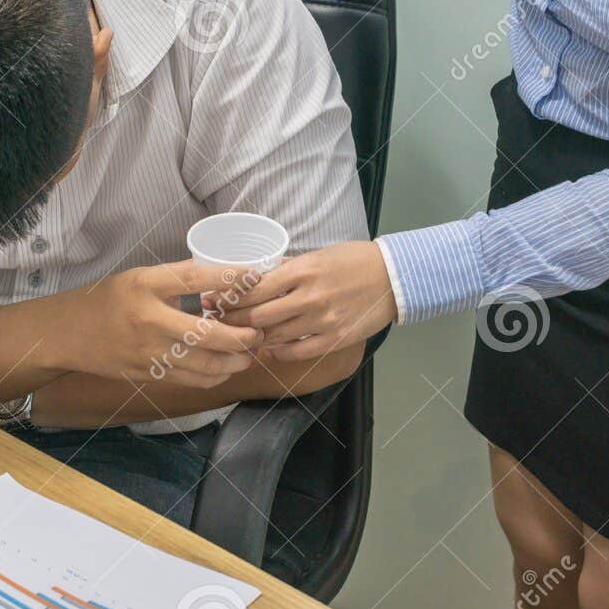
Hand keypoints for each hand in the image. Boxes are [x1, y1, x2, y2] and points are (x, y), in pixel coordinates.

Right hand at [54, 261, 262, 387]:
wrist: (67, 333)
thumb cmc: (106, 300)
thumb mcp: (138, 276)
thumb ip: (177, 277)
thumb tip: (221, 274)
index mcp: (145, 285)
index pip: (194, 278)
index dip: (229, 278)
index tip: (255, 277)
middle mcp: (147, 319)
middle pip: (207, 333)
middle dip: (241, 336)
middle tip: (259, 332)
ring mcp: (147, 351)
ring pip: (203, 363)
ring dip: (234, 361)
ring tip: (250, 353)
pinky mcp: (147, 373)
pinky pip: (190, 379)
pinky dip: (214, 375)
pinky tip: (225, 367)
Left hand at [218, 241, 396, 360]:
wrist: (393, 277)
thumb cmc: (353, 261)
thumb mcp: (317, 256)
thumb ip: (288, 270)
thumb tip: (254, 280)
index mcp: (302, 270)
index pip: (254, 288)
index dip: (230, 298)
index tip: (215, 301)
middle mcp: (310, 296)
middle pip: (258, 315)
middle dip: (234, 321)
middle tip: (218, 323)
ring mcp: (323, 320)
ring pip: (275, 335)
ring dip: (253, 338)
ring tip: (238, 338)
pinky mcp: (335, 338)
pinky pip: (299, 351)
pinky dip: (279, 352)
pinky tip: (268, 349)